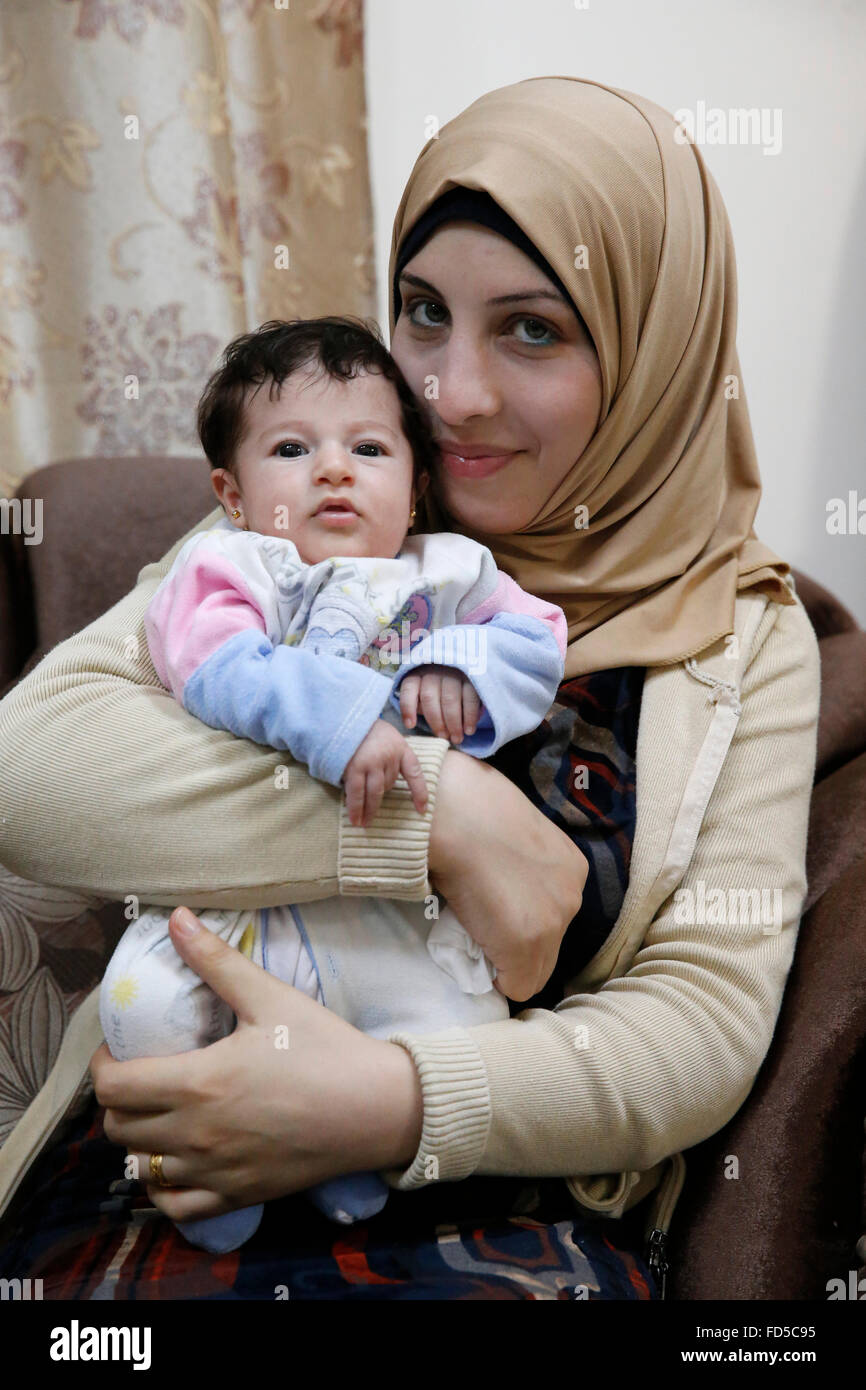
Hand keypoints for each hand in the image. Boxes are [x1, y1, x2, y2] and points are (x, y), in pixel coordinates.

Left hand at [90, 908, 423, 1221]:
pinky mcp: (237, 1196)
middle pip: (118, 1129)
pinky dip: (163, 1187)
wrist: (376, 1108)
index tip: (117, 1049)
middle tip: (138, 1075)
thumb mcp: (270, 996)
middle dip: (117, 1100)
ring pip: (141, 1168)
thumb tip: (178, 918)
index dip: (103, 1066)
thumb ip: (217, 960)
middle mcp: (197, 1135)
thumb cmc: (325, 1048)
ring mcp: (215, 1172)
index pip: (113, 1087)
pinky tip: (173, 1163)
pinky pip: (175, 1206)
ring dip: (137, 1141)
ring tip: (156, 1114)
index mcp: (199, 1083)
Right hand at [343, 718, 427, 827]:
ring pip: (375, 793)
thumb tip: (390, 784)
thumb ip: (392, 757)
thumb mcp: (386, 737)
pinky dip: (356, 807)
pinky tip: (355, 818)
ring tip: (364, 823)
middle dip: (380, 798)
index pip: (415, 773)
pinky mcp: (354, 768)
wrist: (341, 716)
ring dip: (369, 810)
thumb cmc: (364, 730)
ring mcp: (372, 762)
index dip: (420, 793)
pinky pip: (357, 793)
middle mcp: (389, 756)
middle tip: (372, 815)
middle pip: (389, 785)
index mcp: (401, 747)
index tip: (422, 810)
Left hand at [398, 664, 482, 743]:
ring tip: (457, 738)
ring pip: (450, 699)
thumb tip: (415, 725)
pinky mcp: (471, 676)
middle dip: (436, 722)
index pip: (408, 690)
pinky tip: (469, 730)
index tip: (410, 725)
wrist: (467, 670)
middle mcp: (433, 671)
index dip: (408, 708)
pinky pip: (469, 698)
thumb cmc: (440, 690)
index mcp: (417, 676)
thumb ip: (421, 706)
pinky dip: (469, 717)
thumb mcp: (426, 693)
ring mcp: (453, 672)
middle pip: (429, 698)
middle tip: (443, 738)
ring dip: (453, 723)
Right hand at [428, 750, 588, 1001]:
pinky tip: (474, 948)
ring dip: (507, 958)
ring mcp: (552, 923)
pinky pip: (517, 984)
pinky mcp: (525, 946)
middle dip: (518, 942)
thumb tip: (501, 877)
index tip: (495, 908)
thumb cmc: (471, 807)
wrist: (453, 813)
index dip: (522, 917)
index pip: (554, 914)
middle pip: (550, 945)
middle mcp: (571, 897)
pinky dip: (496, 978)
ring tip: (475, 933)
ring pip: (535, 968)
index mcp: (572, 867)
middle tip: (483, 924)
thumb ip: (518, 860)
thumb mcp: (512, 831)